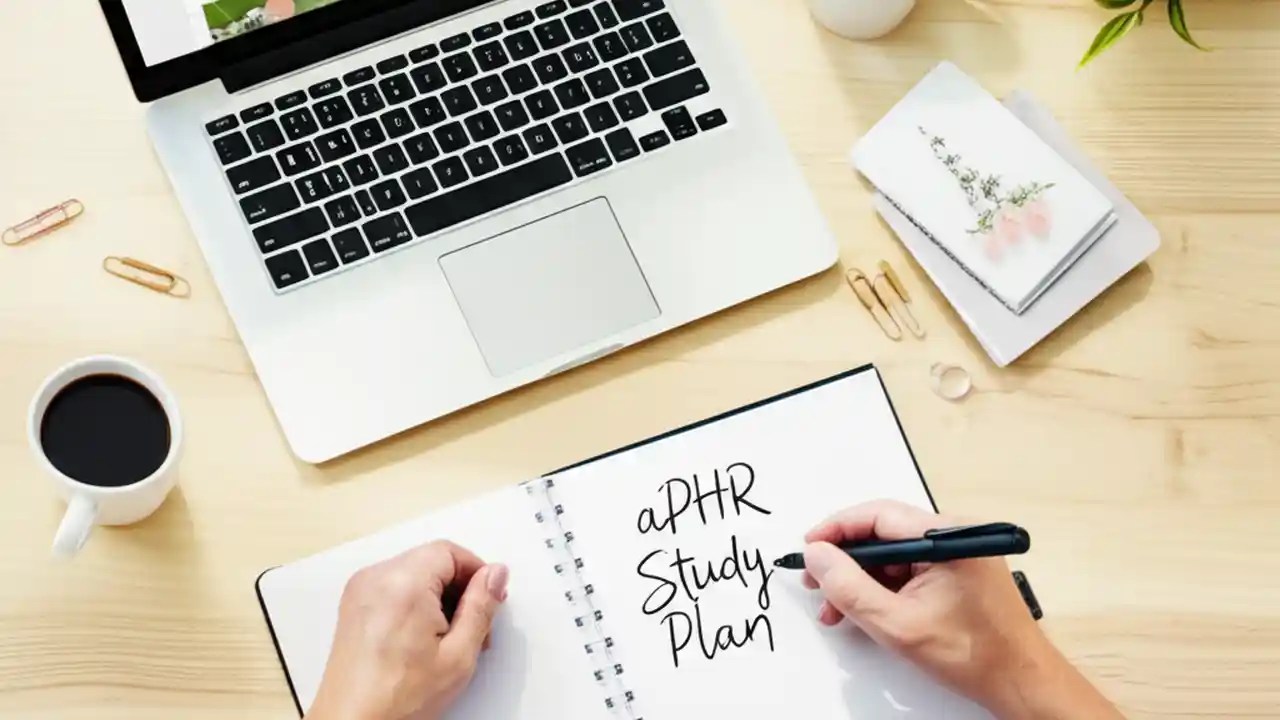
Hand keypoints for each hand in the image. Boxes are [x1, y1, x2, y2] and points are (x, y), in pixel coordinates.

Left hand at [306, 541, 508, 719]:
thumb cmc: (395, 700)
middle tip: (475, 625)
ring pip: (415, 573)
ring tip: (449, 638)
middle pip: (432, 560)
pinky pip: (395, 587)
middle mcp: (376, 579)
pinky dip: (416, 603)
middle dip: (459, 588)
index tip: (489, 597)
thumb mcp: (458, 655)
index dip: (476, 572)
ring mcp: (361, 591)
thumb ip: (481, 607)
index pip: (450, 552)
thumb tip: (496, 575)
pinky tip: (425, 638)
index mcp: (403, 584)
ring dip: (439, 597)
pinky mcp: (354, 606)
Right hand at [803, 501, 1122, 719]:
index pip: (878, 516)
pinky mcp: (958, 571)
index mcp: (947, 536)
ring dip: (861, 579)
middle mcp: (955, 535)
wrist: (1020, 682)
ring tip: (836, 607)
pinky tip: (866, 609)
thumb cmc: (975, 655)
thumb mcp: (896, 623)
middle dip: (845, 560)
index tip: (809, 547)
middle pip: (883, 533)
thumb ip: (849, 587)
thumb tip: (818, 557)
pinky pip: (909, 569)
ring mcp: (958, 553)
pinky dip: (883, 587)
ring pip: (892, 554)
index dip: (836, 530)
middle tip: (816, 581)